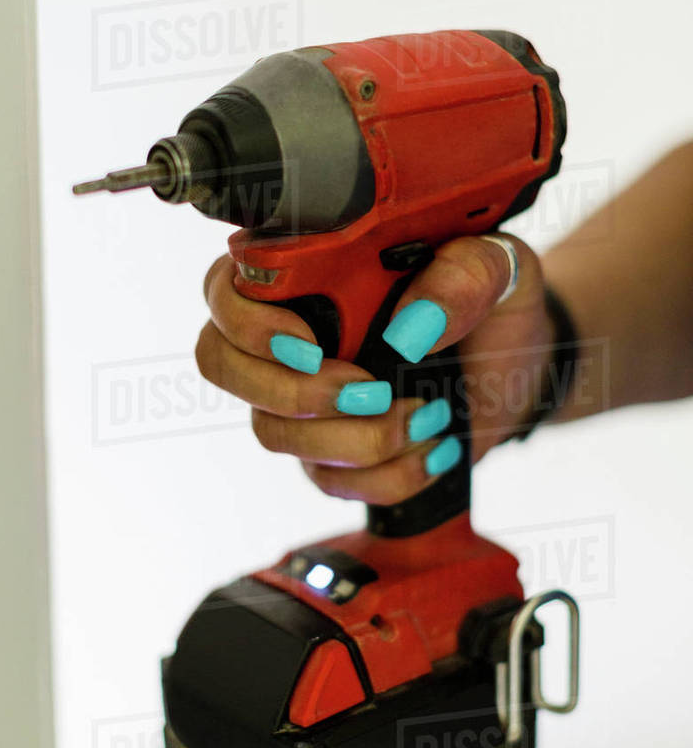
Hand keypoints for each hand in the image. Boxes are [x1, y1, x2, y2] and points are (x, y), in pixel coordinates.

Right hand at [195, 235, 552, 504]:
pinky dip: (386, 476)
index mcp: (310, 273)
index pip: (225, 288)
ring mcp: (303, 396)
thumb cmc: (493, 301)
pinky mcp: (332, 451)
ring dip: (353, 439)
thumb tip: (412, 325)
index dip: (247, 322)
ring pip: (272, 432)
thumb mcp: (498, 267)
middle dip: (290, 391)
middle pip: (222, 365)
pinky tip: (433, 449)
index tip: (310, 344)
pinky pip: (327, 480)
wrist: (525, 366)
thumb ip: (464, 275)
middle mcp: (291, 334)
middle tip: (368, 391)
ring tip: (425, 415)